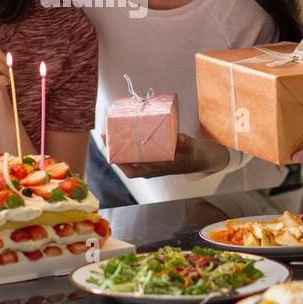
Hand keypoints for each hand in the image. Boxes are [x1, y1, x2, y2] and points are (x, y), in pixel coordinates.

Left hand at [108, 132, 229, 177]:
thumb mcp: (190, 148)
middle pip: (126, 163)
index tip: (111, 153)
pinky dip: (128, 143)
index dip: (120, 163)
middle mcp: (149, 168)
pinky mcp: (151, 155)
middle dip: (114, 150)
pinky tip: (124, 132)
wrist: (197, 159)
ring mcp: (149, 163)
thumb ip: (184, 144)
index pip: (133, 171)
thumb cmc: (192, 154)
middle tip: (105, 135)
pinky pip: (135, 152)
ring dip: (119, 147)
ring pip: (129, 157)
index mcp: (156, 170)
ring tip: (109, 132)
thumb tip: (179, 138)